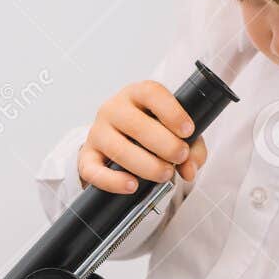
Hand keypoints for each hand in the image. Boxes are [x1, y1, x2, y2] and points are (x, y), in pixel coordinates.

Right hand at [78, 81, 208, 193]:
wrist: (115, 146)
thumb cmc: (150, 134)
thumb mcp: (175, 133)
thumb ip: (192, 148)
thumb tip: (190, 170)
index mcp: (136, 95)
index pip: (151, 93)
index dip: (172, 112)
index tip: (188, 131)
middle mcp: (113, 109)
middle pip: (136, 124)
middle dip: (164, 144)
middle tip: (180, 156)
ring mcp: (97, 133)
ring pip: (118, 149)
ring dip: (146, 165)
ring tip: (165, 174)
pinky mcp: (87, 158)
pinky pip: (95, 171)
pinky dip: (114, 181)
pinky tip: (133, 186)